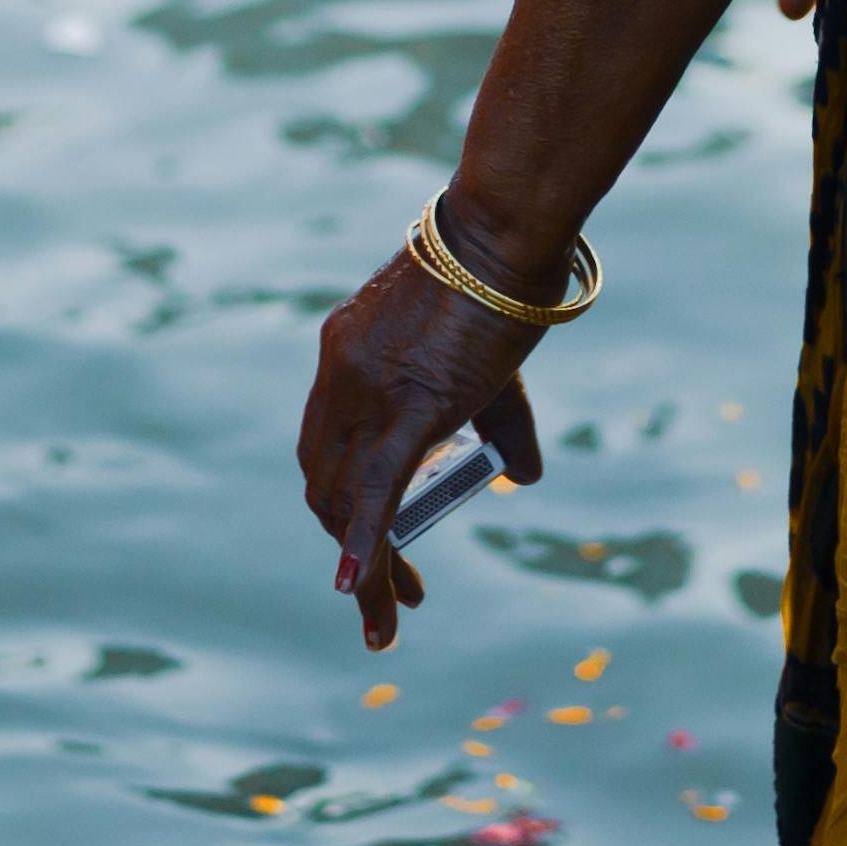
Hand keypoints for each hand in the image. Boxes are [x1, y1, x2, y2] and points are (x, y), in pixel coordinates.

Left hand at [296, 207, 555, 650]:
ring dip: (365, 568)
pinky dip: (365, 545)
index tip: (369, 543)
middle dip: (350, 547)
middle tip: (389, 592)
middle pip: (324, 483)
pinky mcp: (410, 405)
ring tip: (391, 612)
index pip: (322, 447)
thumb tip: (524, 478)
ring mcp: (366, 390)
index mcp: (343, 356)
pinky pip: (376, 490)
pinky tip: (360, 589)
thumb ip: (500, 426)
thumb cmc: (501, 283)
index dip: (340, 503)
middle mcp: (339, 375)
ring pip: (344, 500)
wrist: (503, 233)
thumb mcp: (485, 363)